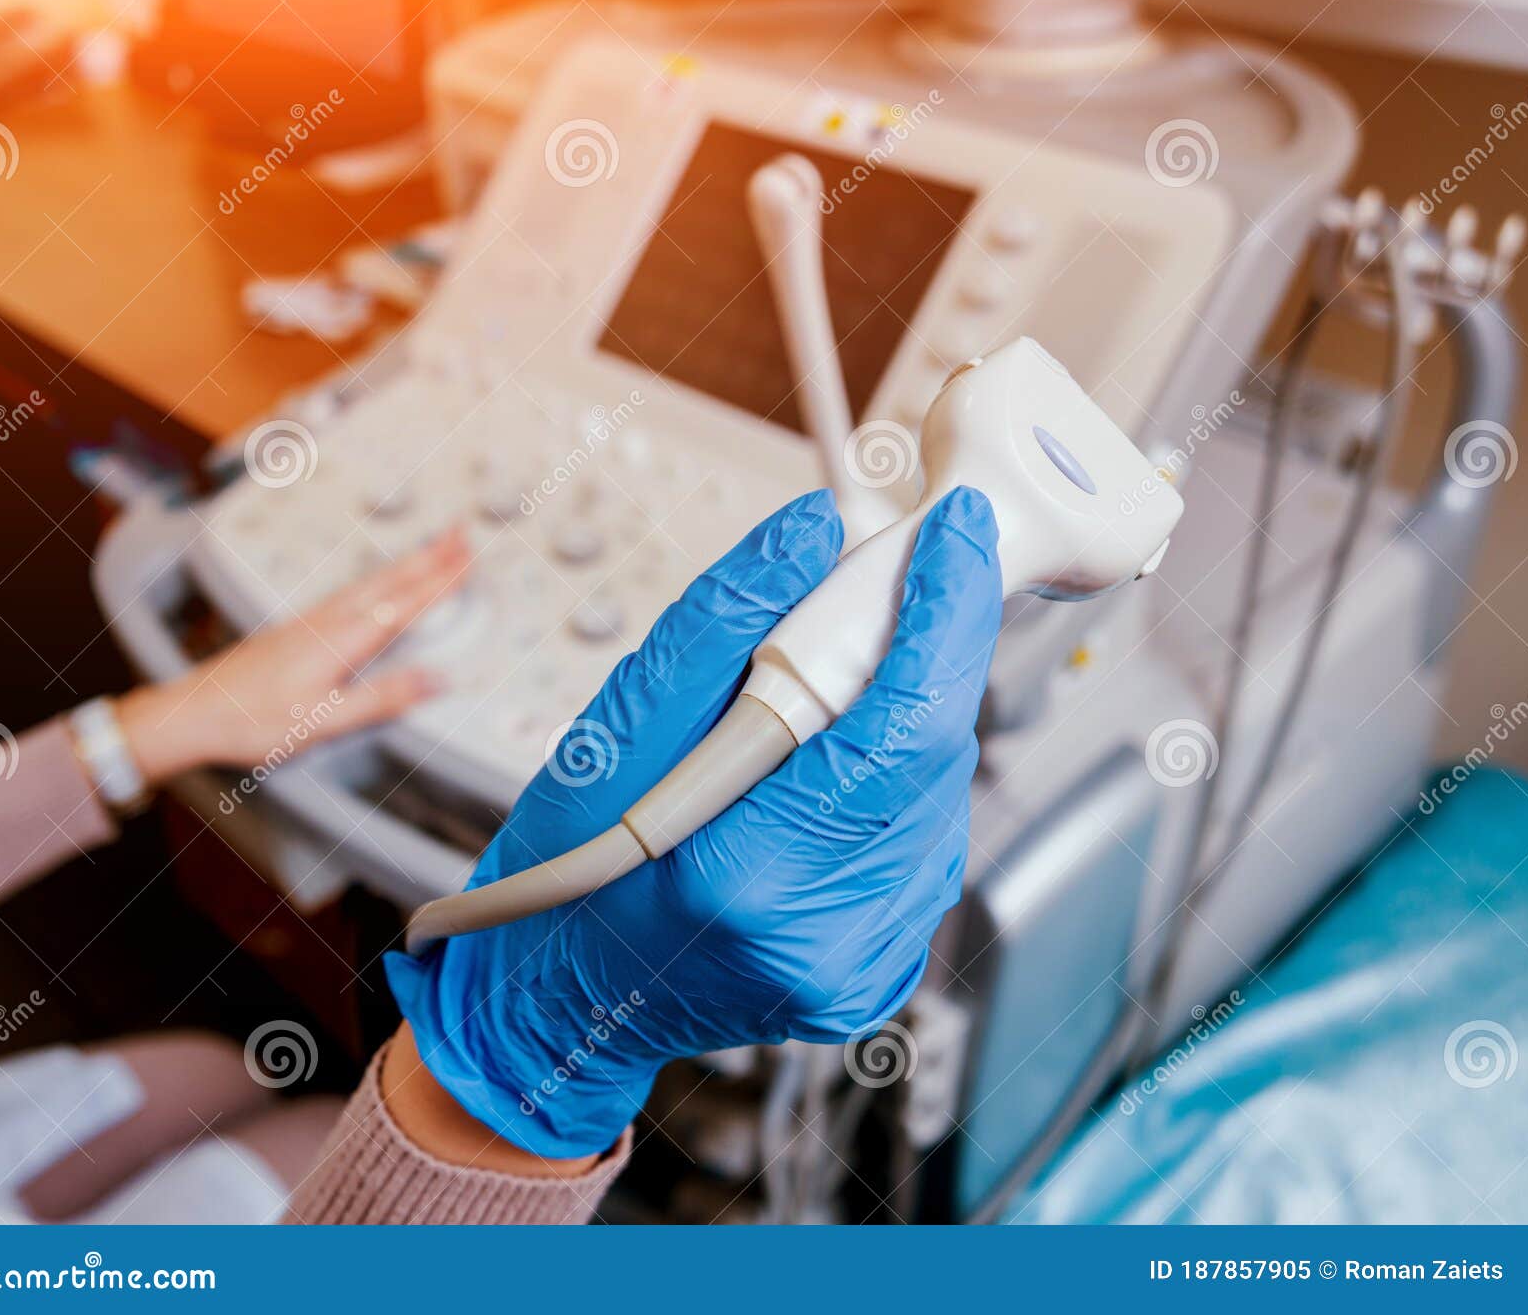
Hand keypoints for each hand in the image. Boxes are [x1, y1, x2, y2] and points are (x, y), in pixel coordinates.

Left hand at [117, 528, 471, 782]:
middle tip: (459, 533)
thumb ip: (383, 698)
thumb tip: (434, 681)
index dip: (440, 582)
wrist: (191, 712)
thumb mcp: (323, 720)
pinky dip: (380, 580)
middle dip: (428, 556)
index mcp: (340, 640)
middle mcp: (327, 622)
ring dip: (406, 563)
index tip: (469, 560)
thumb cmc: (249, 720)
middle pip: (389, 581)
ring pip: (371, 583)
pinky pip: (352, 592)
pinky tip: (377, 584)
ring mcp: (310, 622)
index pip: (404, 605)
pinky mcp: (297, 629)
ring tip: (431, 550)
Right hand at [387, 487, 1002, 1157]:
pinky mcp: (879, 972)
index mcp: (750, 876)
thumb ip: (718, 622)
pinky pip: (926, 843)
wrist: (570, 994)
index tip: (957, 535)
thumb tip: (809, 534)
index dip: (945, 616)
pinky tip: (838, 765)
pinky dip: (898, 781)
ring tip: (839, 689)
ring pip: (943, 795)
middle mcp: (825, 937)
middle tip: (894, 586)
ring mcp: (861, 965)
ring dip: (910, 719)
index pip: (900, 727)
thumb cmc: (573, 871)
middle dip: (928, 653)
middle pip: (937, 755)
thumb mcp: (616, 727)